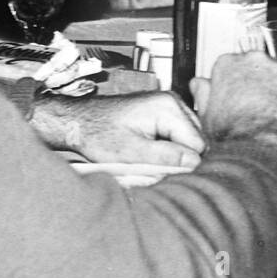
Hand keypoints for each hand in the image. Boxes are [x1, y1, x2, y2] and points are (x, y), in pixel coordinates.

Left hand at [29, 91, 205, 166]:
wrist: (79, 122)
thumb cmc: (98, 134)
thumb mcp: (132, 152)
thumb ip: (167, 157)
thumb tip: (195, 164)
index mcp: (168, 108)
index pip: (197, 144)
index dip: (183, 164)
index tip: (164, 174)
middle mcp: (173, 102)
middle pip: (195, 141)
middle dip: (179, 159)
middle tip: (153, 169)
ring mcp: (169, 106)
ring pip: (188, 140)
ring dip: (173, 155)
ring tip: (148, 161)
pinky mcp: (163, 114)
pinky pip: (177, 136)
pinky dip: (167, 148)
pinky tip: (149, 153)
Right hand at [194, 51, 276, 168]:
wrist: (257, 156)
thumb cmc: (232, 141)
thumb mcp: (206, 116)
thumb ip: (203, 93)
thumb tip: (200, 84)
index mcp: (227, 66)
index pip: (235, 65)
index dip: (241, 84)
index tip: (245, 96)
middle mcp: (254, 61)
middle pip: (260, 66)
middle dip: (263, 82)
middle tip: (263, 105)